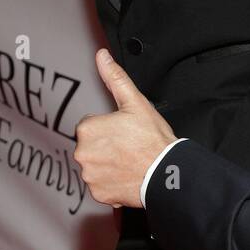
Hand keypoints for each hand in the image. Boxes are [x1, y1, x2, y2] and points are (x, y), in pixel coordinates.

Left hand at [74, 49, 176, 207]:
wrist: (167, 173)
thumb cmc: (153, 139)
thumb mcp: (136, 103)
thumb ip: (115, 78)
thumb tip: (102, 56)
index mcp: (88, 129)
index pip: (91, 126)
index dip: (109, 127)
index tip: (124, 132)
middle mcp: (83, 154)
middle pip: (91, 146)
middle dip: (105, 146)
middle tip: (128, 147)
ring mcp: (90, 176)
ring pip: (95, 166)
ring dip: (107, 164)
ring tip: (128, 161)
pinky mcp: (98, 193)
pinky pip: (100, 185)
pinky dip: (110, 182)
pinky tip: (126, 175)